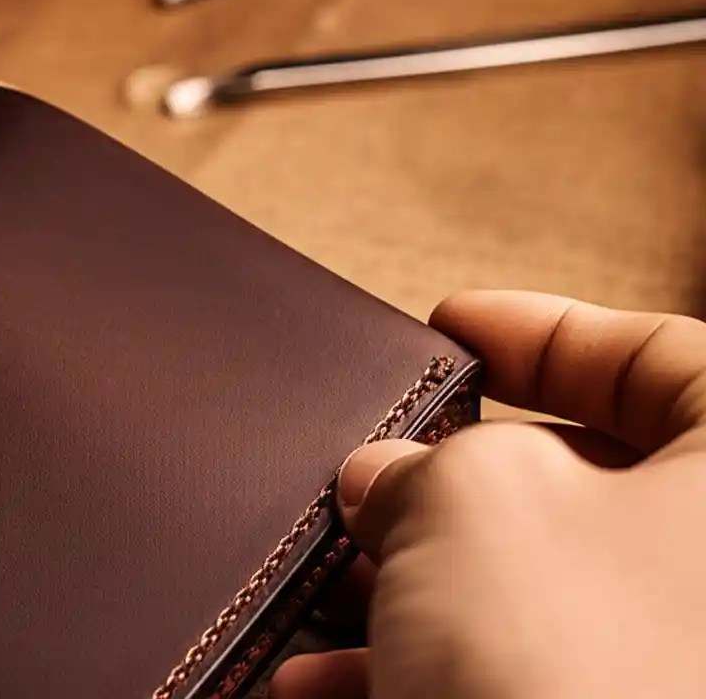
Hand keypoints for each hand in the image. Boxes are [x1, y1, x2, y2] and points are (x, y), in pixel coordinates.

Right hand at [271, 290, 705, 697]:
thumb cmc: (583, 669)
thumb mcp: (473, 504)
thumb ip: (424, 462)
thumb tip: (385, 480)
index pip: (654, 353)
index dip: (537, 330)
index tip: (448, 328)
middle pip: (578, 486)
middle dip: (445, 487)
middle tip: (365, 483)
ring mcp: (680, 660)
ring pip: (534, 596)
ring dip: (412, 596)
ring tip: (320, 606)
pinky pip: (523, 675)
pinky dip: (428, 672)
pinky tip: (326, 689)